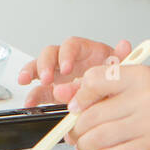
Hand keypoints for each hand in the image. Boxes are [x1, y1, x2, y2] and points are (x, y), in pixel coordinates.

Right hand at [16, 37, 131, 107]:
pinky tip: (30, 103)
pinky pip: (39, 91)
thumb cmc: (116, 79)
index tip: (66, 68)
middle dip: (45, 64)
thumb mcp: (120, 70)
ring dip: (31, 73)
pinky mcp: (52, 91)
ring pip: (39, 68)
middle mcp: (69, 61)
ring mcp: (59, 75)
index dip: (66, 55)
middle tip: (46, 78)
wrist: (116, 98)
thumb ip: (120, 59)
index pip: (71, 46)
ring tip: (25, 81)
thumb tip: (124, 45)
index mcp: (86, 52)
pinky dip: (32, 96)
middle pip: (50, 53)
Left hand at [62, 58, 149, 149]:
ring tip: (83, 144)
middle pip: (91, 115)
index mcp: (139, 76)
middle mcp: (145, 98)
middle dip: (76, 128)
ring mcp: (149, 124)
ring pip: (97, 138)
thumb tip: (63, 97)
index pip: (94, 80)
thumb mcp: (135, 85)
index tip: (76, 106)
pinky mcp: (149, 148)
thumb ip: (102, 88)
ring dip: (84, 144)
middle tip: (74, 132)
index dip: (79, 96)